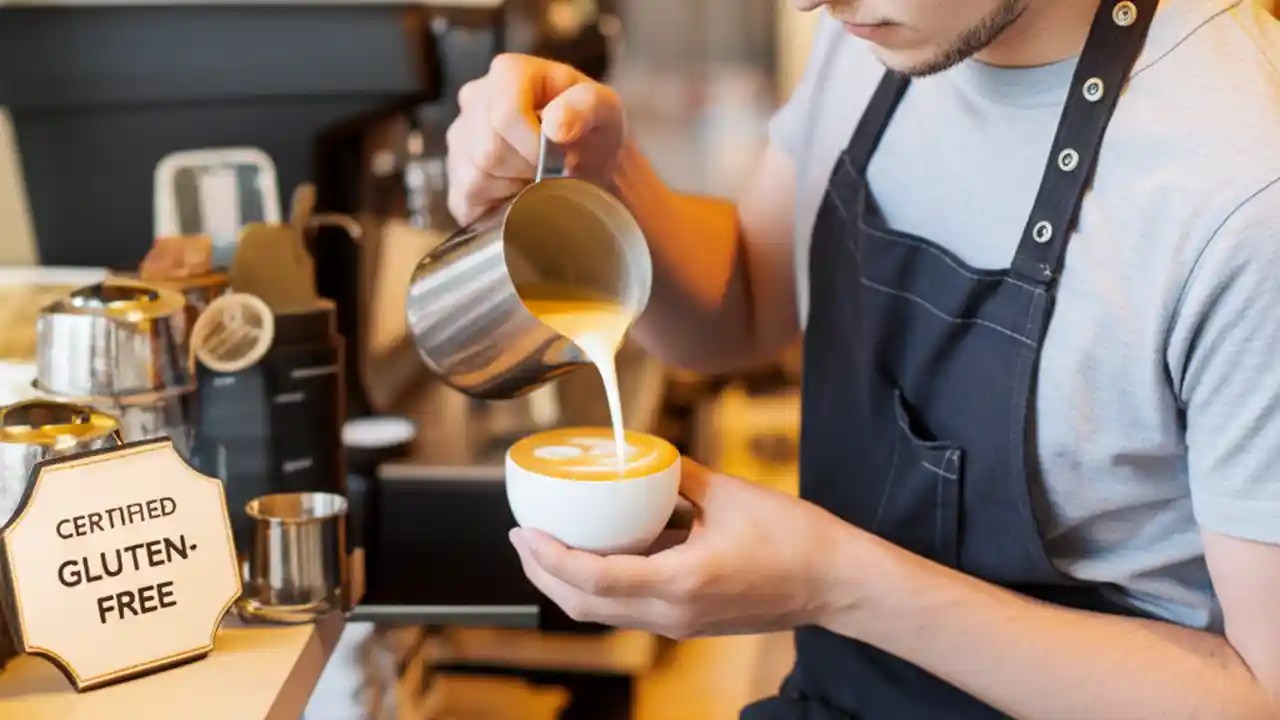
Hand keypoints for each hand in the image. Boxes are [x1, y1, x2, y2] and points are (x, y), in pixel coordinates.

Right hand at [445, 53, 626, 225]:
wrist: (588, 163)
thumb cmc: (592, 131)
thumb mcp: (606, 111)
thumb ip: (587, 107)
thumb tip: (555, 125)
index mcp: (508, 72)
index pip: (505, 114)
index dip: (534, 146)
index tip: (559, 156)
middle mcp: (474, 98)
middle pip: (489, 150)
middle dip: (527, 169)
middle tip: (551, 168)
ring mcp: (459, 137)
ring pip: (476, 177)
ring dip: (514, 187)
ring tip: (535, 176)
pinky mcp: (455, 176)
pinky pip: (466, 198)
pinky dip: (498, 204)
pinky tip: (517, 190)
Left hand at [509, 460, 858, 638]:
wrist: (836, 583)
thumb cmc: (795, 538)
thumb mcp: (729, 493)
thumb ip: (677, 474)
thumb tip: (640, 453)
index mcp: (681, 582)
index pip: (593, 579)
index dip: (549, 557)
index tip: (523, 530)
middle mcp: (672, 613)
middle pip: (584, 607)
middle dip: (543, 574)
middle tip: (524, 537)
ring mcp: (679, 624)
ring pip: (603, 613)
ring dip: (568, 584)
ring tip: (550, 545)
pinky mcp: (688, 623)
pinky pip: (628, 609)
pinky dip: (601, 586)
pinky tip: (600, 552)